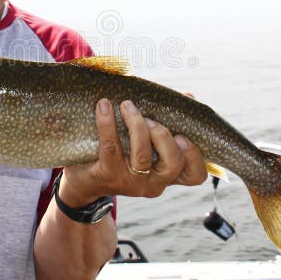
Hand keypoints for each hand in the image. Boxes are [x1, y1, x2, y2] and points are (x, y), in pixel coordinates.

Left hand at [60, 98, 207, 205]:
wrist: (84, 181)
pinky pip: (111, 146)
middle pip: (173, 163)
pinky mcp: (108, 175)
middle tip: (150, 119)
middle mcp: (153, 183)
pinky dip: (107, 123)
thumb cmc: (121, 155)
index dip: (196, 155)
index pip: (195, 175)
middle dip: (164, 136)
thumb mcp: (146, 145)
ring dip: (137, 125)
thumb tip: (188, 95)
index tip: (183, 134)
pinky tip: (104, 106)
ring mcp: (131, 182)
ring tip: (128, 106)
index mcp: (166, 175)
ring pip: (143, 155)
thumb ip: (166, 123)